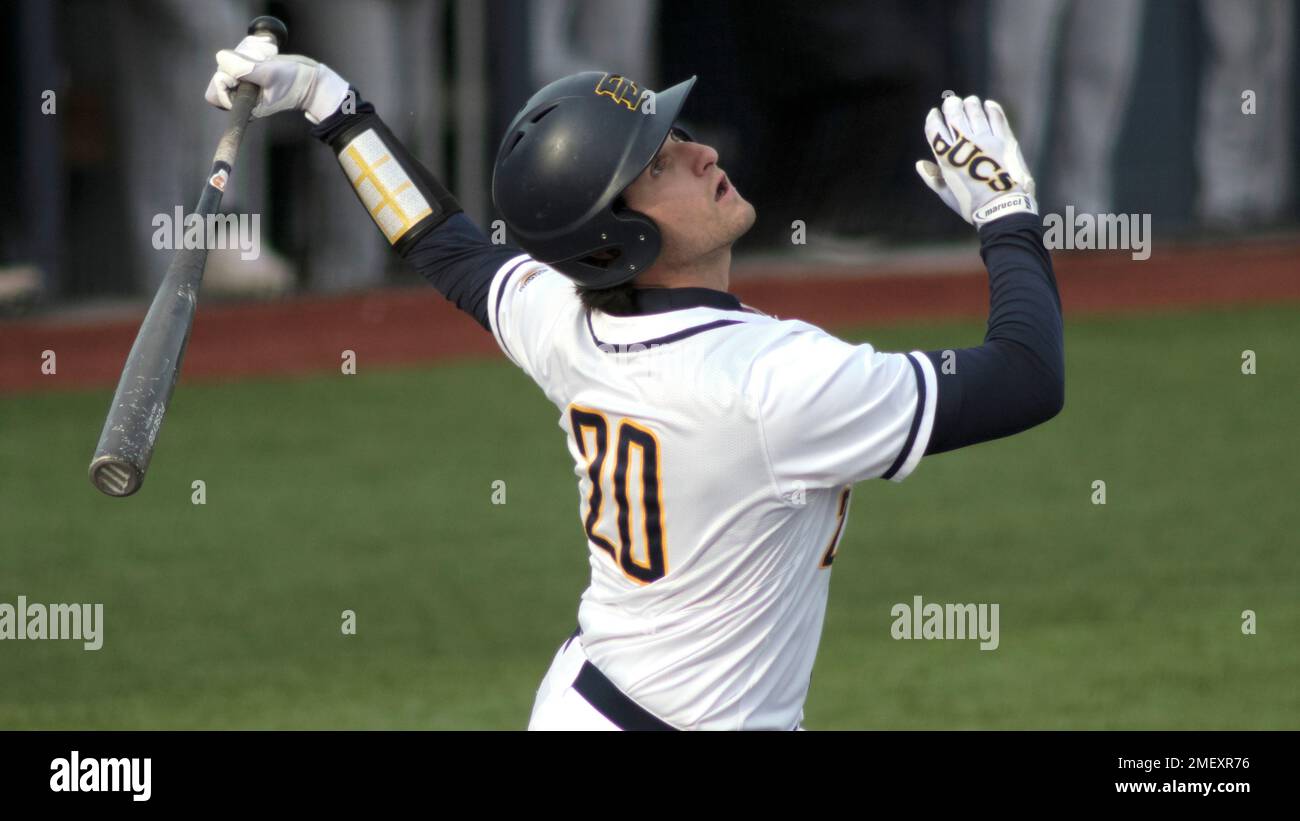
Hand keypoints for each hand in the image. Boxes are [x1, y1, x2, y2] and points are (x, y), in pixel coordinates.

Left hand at [204, 33, 349, 123]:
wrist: (311, 81)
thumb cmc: (294, 83)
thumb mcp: (267, 74)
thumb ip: (242, 69)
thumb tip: (220, 57)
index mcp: (243, 105)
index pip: (216, 91)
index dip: (225, 78)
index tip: (244, 74)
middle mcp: (241, 94)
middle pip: (221, 72)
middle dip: (237, 62)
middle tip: (258, 62)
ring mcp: (245, 82)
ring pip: (230, 61)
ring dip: (246, 53)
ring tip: (265, 58)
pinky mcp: (251, 70)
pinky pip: (239, 54)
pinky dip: (250, 49)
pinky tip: (266, 53)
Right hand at [915, 95, 1036, 226]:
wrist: (1002, 208)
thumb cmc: (972, 205)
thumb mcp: (947, 194)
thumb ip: (932, 177)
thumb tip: (920, 164)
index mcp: (946, 157)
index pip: (934, 128)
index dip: (933, 118)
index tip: (934, 114)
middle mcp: (964, 143)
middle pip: (954, 114)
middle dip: (951, 105)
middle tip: (952, 102)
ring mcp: (986, 139)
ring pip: (975, 111)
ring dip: (970, 104)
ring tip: (969, 102)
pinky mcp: (1005, 139)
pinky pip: (997, 117)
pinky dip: (992, 108)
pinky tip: (988, 105)